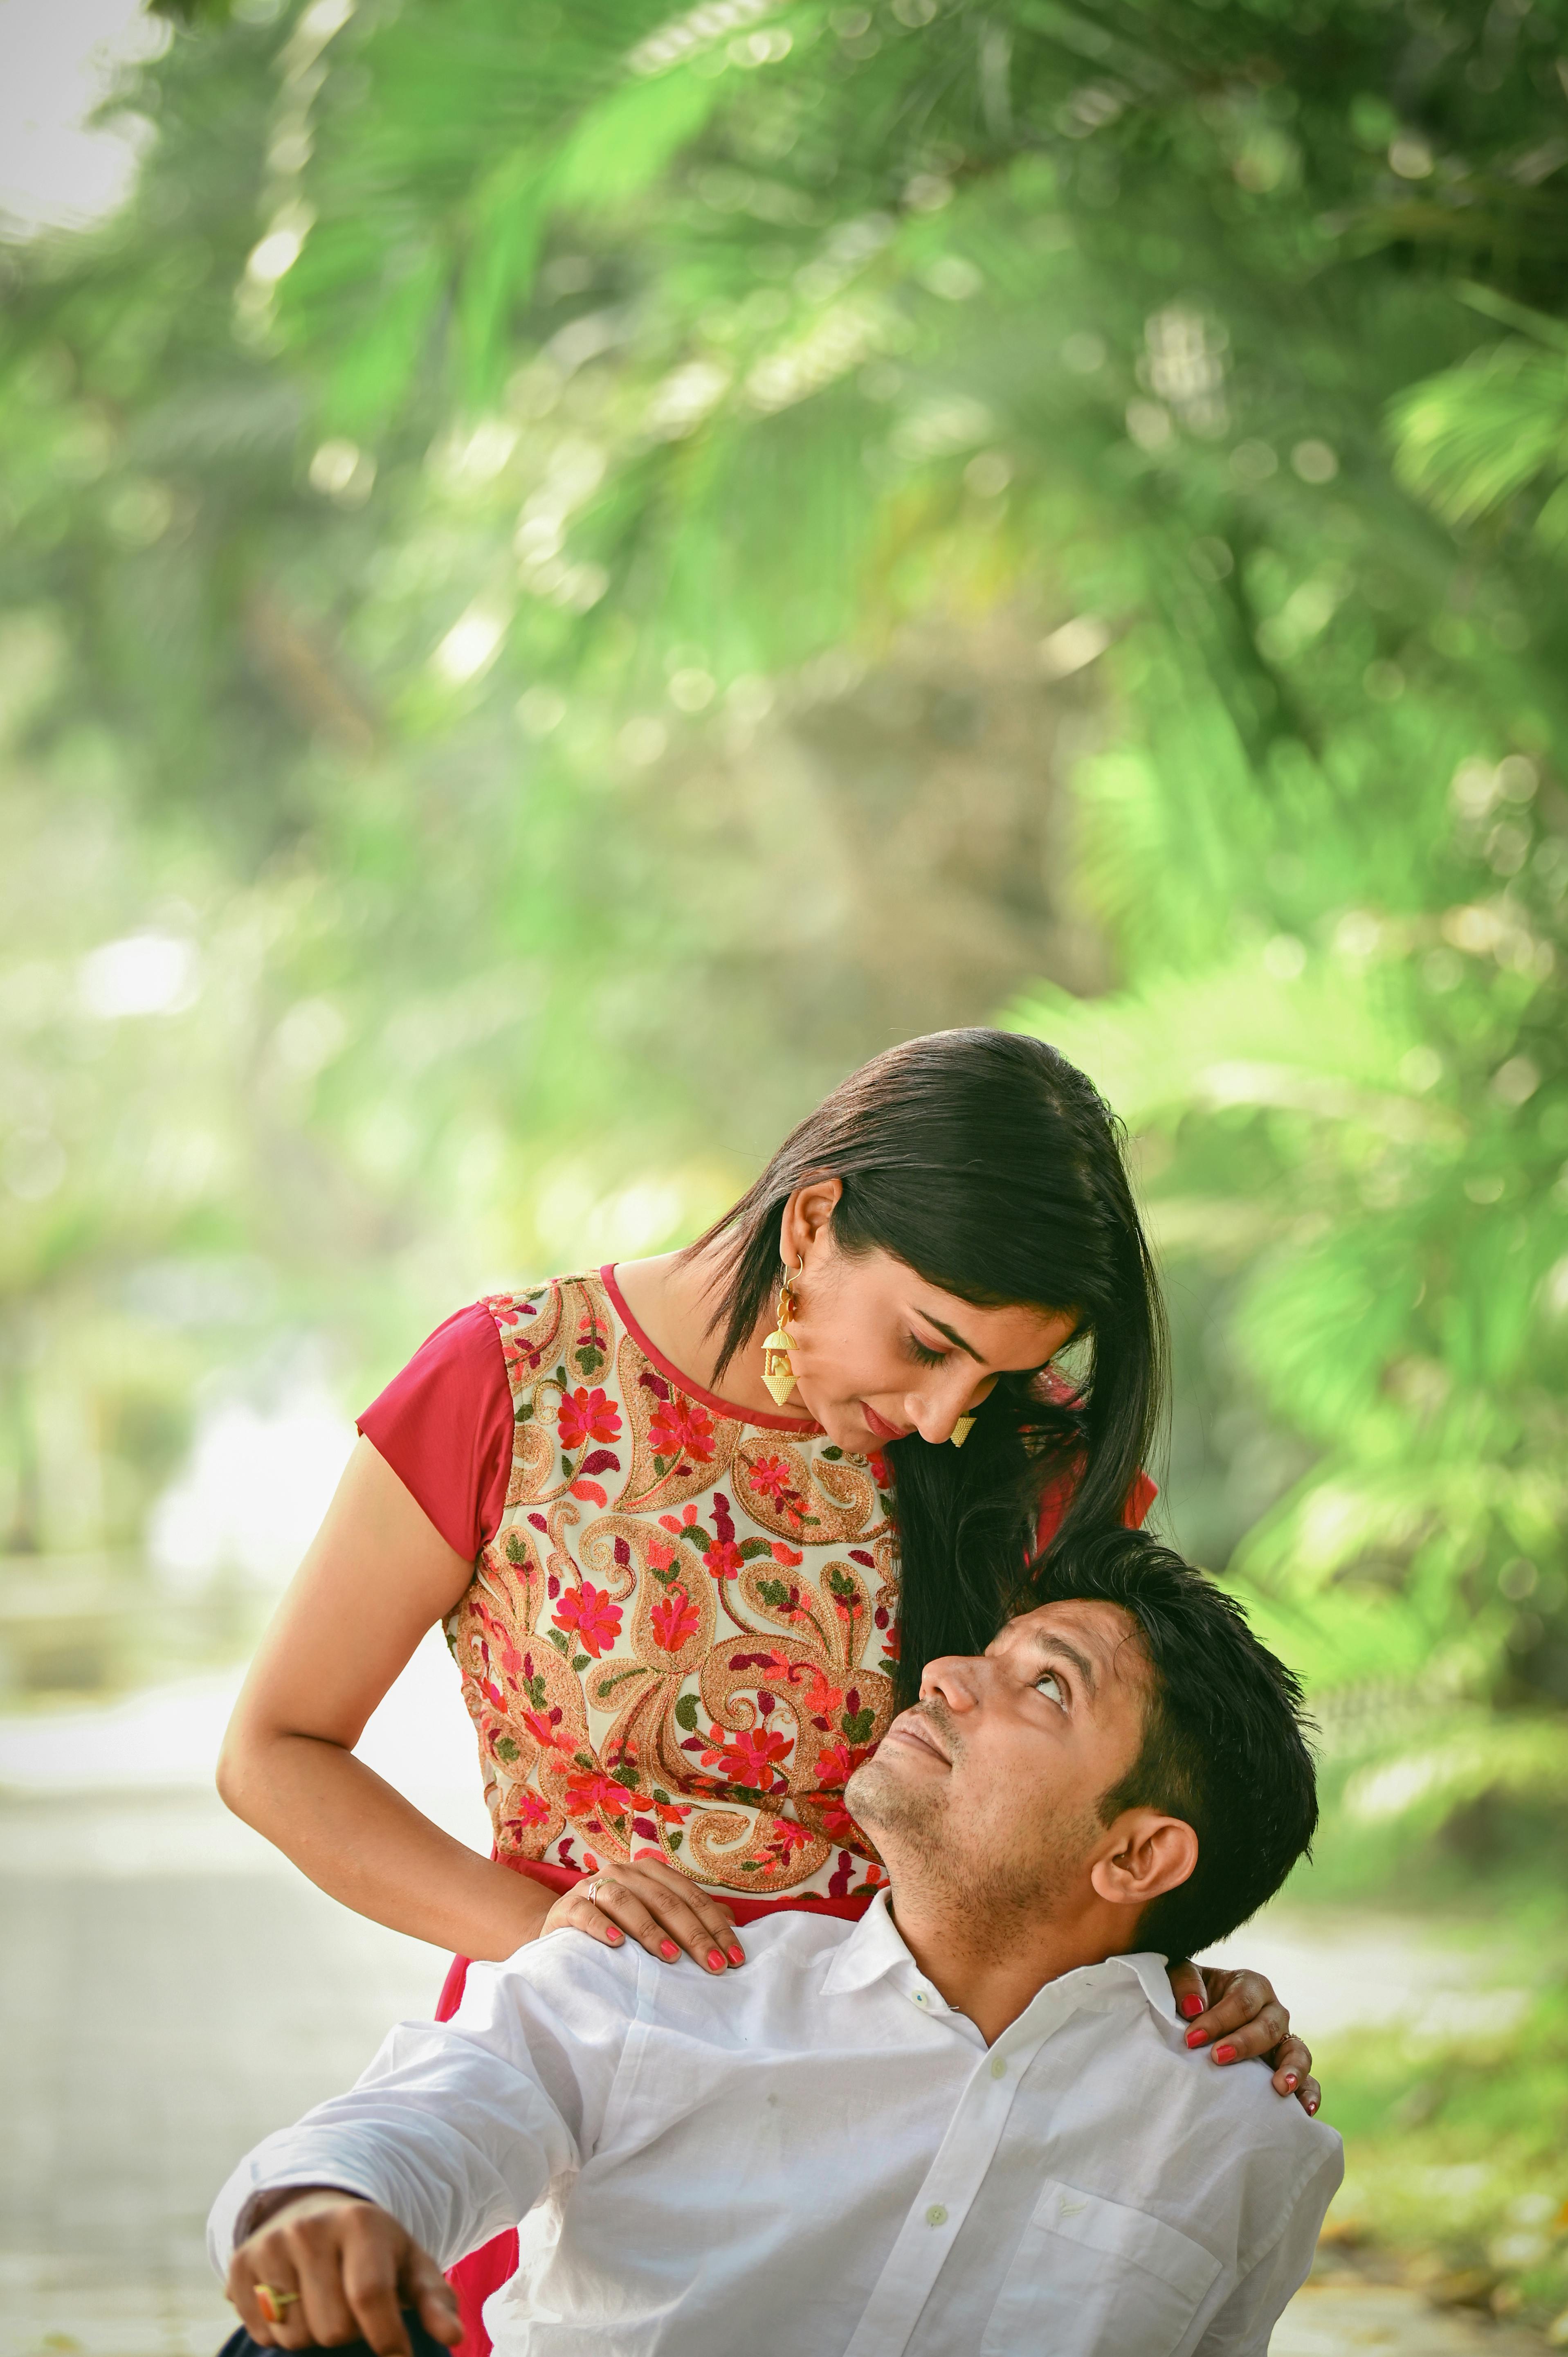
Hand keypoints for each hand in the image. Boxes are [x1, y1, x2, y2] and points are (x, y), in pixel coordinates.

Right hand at [227, 2189, 458, 2356]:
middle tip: (352, 2309)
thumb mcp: (409, 2264)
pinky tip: (293, 2303)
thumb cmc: (373, 2249)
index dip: (387, 2338)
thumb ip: (435, 2301)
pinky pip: (263, 2334)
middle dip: (349, 2334)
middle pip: (333, 2327)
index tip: (398, 2353)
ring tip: (323, 2303)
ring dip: (314, 2335)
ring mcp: (270, 2245)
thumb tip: (454, 2337)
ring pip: (296, 2336)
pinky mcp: (239, 2266)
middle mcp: (310, 2228)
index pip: (370, 2296)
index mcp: (360, 2223)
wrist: (314, 2210)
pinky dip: (281, 2333)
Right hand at [542, 1858, 745, 1974]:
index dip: (715, 1927)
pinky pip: (586, 1913)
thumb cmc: (618, 1924)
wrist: (563, 1928)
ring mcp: (593, 1886)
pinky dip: (601, 1926)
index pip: (691, 1897)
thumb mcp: (655, 1916)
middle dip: (694, 1934)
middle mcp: (624, 1873)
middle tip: (714, 1965)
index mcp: (650, 1872)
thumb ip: (690, 1915)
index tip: (735, 1958)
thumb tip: (731, 1922)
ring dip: (651, 1930)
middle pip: (665, 1900)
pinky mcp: (568, 1907)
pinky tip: (617, 1944)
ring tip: (672, 1957)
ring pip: (627, 1901)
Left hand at [1165, 1959, 1319, 2114]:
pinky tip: (1304, 2111)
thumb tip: (1193, 2007)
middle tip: (1218, 2057)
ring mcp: (1283, 2042)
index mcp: (1250, 1986)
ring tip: (1280, 2087)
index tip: (1192, 2039)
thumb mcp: (1181, 1979)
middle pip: (1268, 2026)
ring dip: (1291, 2069)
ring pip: (1297, 2052)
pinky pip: (1308, 2080)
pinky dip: (1309, 2093)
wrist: (1197, 2019)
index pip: (1241, 2001)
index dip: (1218, 2019)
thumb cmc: (1191, 1998)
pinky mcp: (1287, 2069)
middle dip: (1244, 2043)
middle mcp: (1272, 2011)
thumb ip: (1185, 1984)